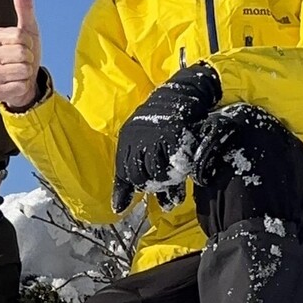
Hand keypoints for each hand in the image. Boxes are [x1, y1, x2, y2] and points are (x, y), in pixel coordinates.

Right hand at [0, 0, 41, 108]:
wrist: (25, 81)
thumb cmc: (26, 53)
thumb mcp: (29, 29)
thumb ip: (24, 6)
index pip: (21, 36)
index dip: (30, 43)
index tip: (26, 47)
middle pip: (22, 53)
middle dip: (30, 59)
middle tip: (24, 62)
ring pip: (22, 70)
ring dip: (27, 73)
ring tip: (20, 73)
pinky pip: (20, 86)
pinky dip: (24, 86)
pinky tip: (17, 85)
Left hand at [111, 63, 221, 213]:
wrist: (181, 94)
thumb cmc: (160, 123)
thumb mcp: (139, 144)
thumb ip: (129, 173)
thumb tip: (117, 208)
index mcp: (127, 139)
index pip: (123, 173)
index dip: (127, 189)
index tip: (132, 201)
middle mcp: (137, 138)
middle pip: (139, 176)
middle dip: (151, 187)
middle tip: (163, 192)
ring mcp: (155, 137)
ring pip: (156, 173)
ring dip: (167, 183)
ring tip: (174, 187)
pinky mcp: (175, 135)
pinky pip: (175, 163)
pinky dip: (180, 172)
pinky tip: (185, 173)